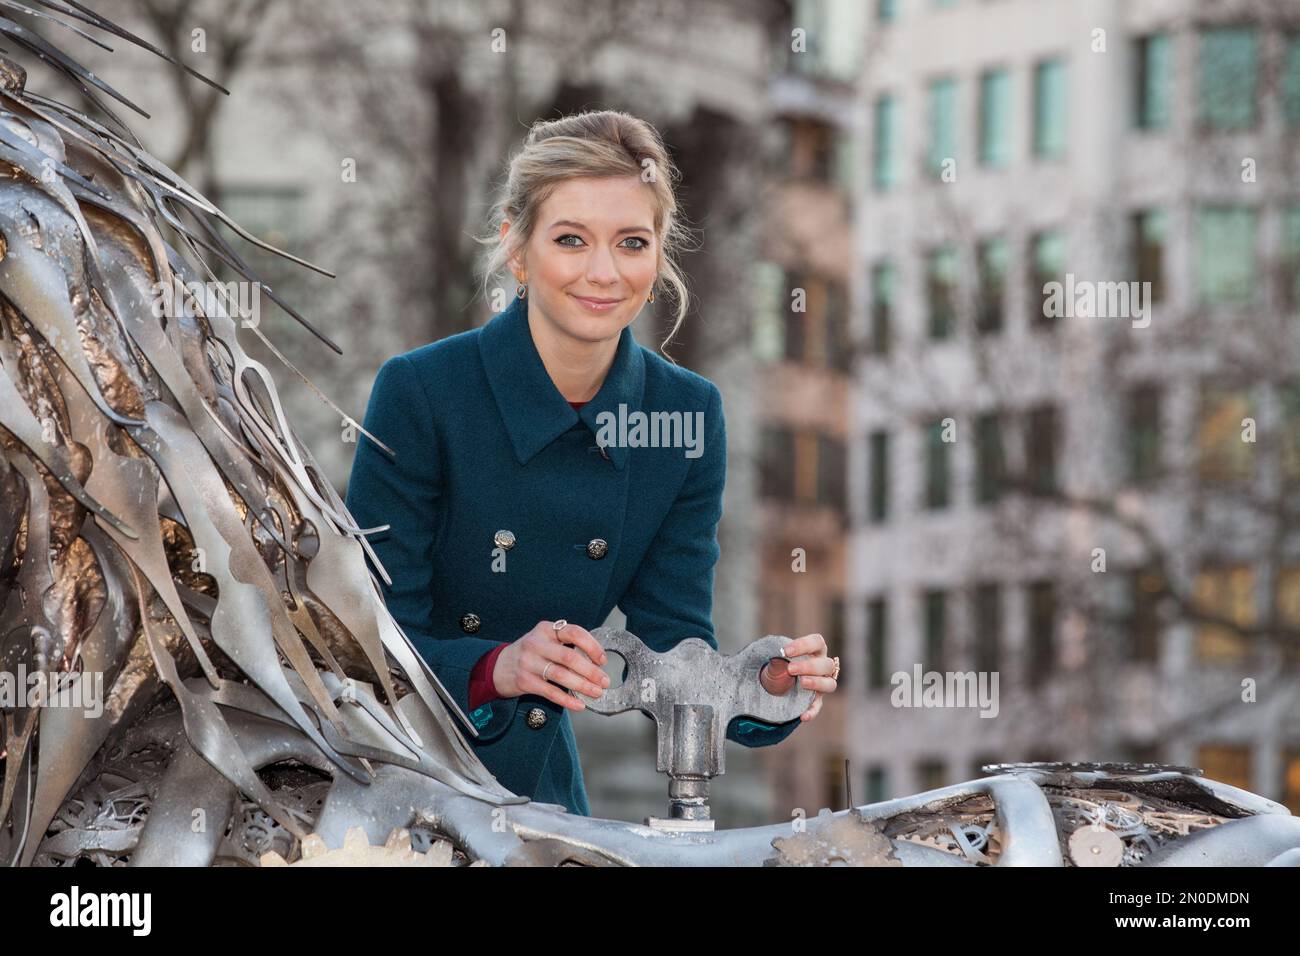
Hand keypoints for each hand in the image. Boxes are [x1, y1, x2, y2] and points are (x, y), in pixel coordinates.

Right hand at [492, 620, 610, 711]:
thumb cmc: (531, 654)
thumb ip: (566, 646)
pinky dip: (567, 700)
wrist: (498, 667)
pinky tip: (579, 705)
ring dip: (582, 686)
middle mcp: (536, 643)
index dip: (592, 646)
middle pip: (569, 657)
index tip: (602, 660)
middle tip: (605, 681)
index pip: (574, 632)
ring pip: (561, 675)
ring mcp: (528, 662)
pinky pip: (550, 692)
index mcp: (546, 629)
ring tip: (596, 693)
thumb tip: (597, 663)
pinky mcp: (524, 681)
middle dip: (591, 671)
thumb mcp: (545, 641)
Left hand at [757, 632, 837, 722]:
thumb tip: (766, 657)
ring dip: (817, 683)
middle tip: (790, 669)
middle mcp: (823, 667)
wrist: (778, 680)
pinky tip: (803, 716)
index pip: (817, 642)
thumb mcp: (776, 656)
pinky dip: (812, 711)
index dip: (804, 645)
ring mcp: (822, 684)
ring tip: (801, 683)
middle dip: (808, 666)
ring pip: (830, 684)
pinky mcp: (816, 700)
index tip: (785, 651)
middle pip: (826, 664)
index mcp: (815, 651)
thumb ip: (773, 654)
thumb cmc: (780, 662)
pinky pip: (818, 707)